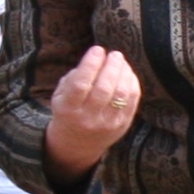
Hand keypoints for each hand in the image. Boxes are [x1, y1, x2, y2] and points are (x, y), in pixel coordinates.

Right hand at [44, 46, 141, 186]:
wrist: (78, 143)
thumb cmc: (69, 110)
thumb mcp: (61, 95)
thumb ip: (75, 77)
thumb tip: (97, 57)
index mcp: (68, 109)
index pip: (81, 84)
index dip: (91, 64)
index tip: (97, 50)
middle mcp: (88, 118)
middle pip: (105, 88)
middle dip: (112, 67)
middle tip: (114, 54)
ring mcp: (108, 123)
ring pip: (122, 95)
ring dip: (124, 73)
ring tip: (120, 61)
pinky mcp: (123, 125)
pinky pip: (133, 101)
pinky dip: (132, 83)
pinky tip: (128, 73)